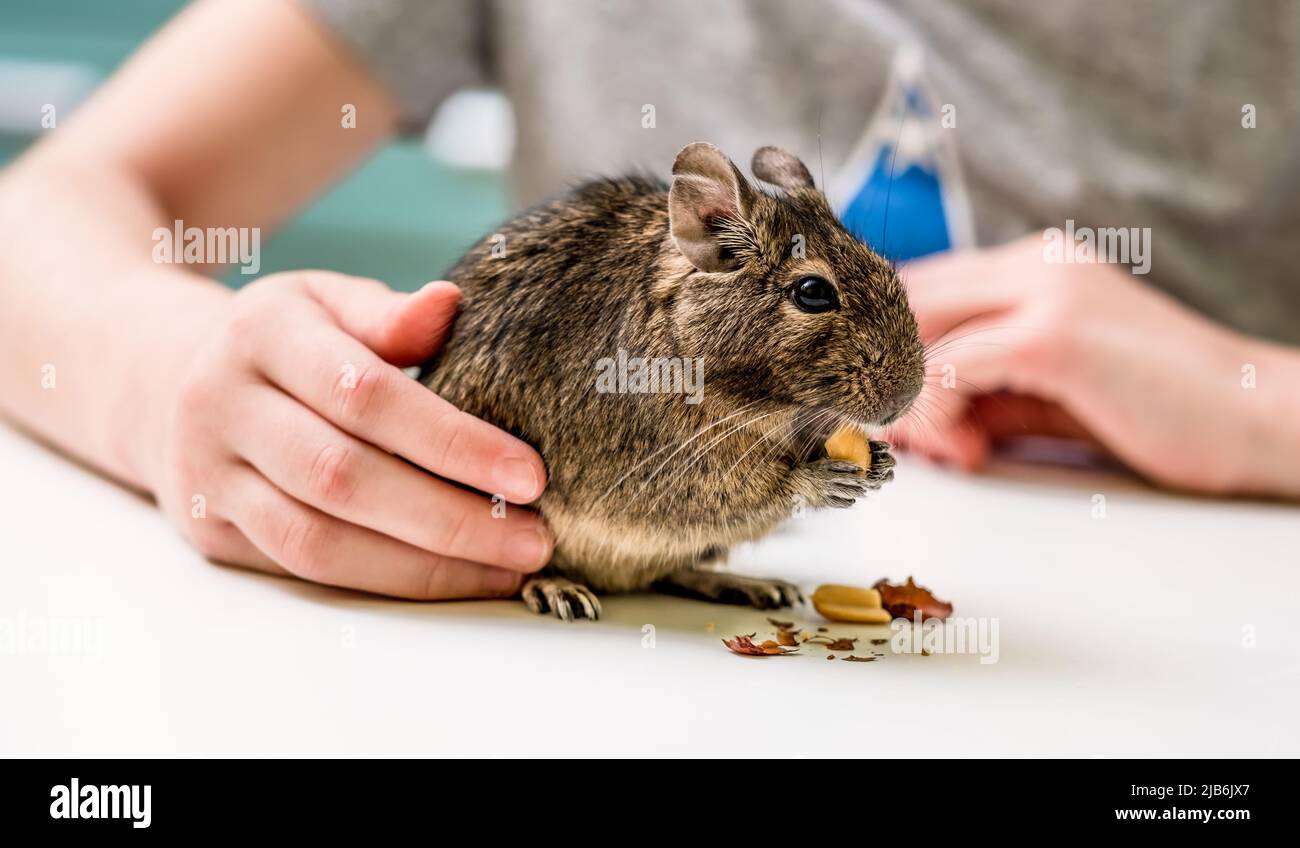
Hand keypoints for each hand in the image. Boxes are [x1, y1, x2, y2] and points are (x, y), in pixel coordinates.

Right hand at [151, 271, 551, 597]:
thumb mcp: (327, 301)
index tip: (530, 475)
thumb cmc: (283, 340)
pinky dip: (383, 580)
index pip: (366, 394)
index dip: (452, 441)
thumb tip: (450, 304)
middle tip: (533, 539)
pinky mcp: (212, 533)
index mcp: (262, 334)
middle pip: (343, 477)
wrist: (164, 381)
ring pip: (318, 541)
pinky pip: (304, 571)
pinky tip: (448, 578)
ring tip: (504, 569)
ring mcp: (208, 477)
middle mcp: (222, 406)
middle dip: (449, 519)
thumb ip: (388, 314)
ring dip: (422, 566)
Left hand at [888, 235, 1295, 495]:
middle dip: (887, 374)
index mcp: (1036, 263)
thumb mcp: (1049, 390)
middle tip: (897, 438)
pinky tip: (970, 451)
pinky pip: (949, 368)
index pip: (920, 287)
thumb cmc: (1161, 410)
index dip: (890, 352)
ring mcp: (1045, 290)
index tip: (891, 411)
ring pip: (918, 332)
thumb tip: (903, 415)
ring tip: (947, 453)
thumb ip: (978, 388)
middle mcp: (1035, 261)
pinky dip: (937, 416)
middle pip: (906, 302)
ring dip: (911, 403)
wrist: (1260, 420)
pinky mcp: (1052, 335)